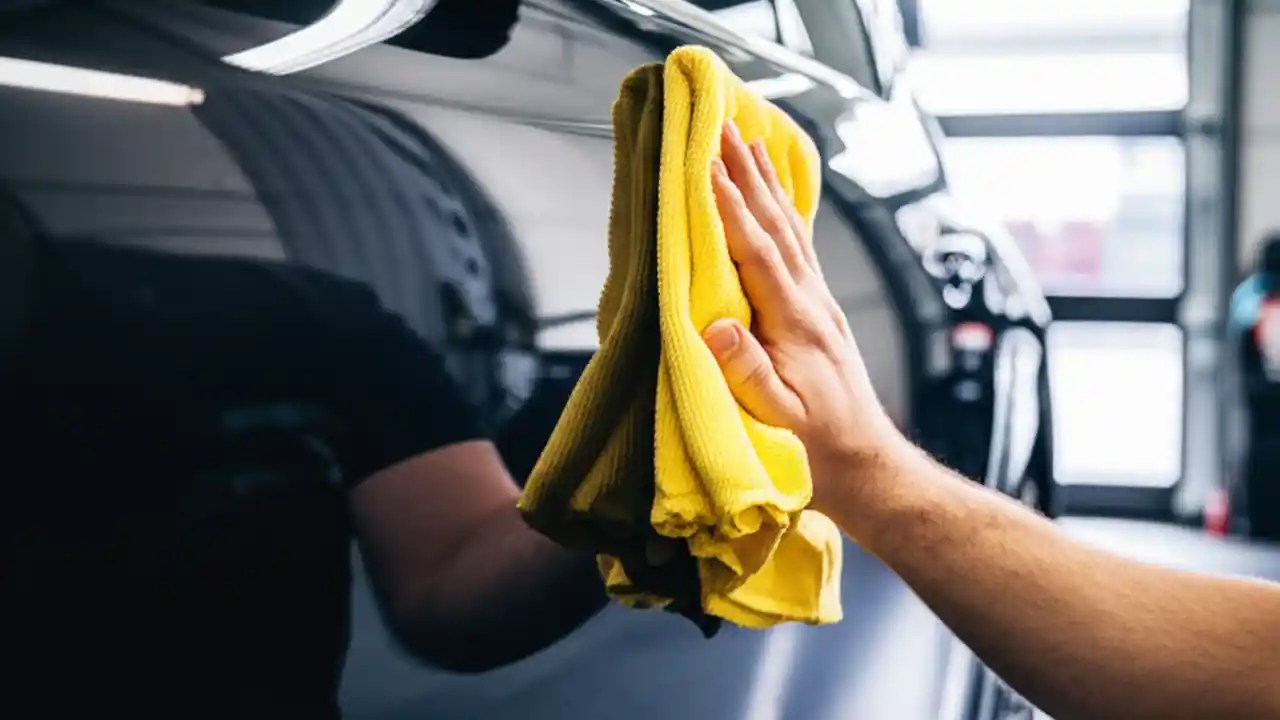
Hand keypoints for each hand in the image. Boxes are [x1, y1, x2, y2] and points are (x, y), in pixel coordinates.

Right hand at [704, 123, 899, 512]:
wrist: (868, 466)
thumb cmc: (815, 451)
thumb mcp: (777, 420)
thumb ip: (747, 372)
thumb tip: (713, 325)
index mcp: (795, 324)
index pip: (757, 253)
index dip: (729, 207)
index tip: (705, 164)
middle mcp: (812, 304)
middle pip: (777, 226)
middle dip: (749, 174)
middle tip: (724, 127)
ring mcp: (819, 306)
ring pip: (791, 231)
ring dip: (769, 185)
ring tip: (750, 143)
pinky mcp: (820, 315)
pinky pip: (800, 250)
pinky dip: (785, 215)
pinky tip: (779, 202)